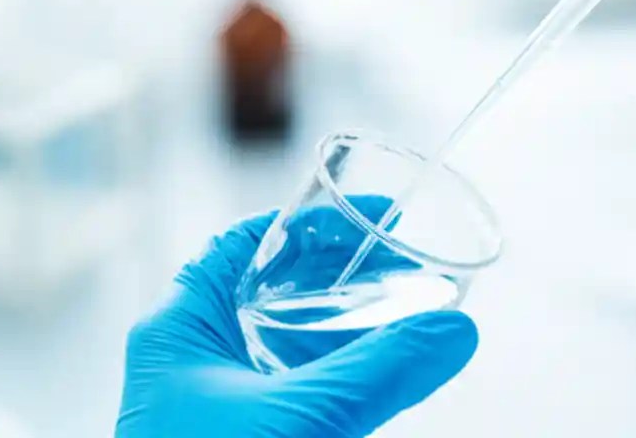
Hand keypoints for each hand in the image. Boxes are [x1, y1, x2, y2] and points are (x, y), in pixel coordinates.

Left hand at [116, 208, 477, 437]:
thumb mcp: (302, 420)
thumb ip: (381, 371)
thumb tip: (457, 331)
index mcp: (178, 334)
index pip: (238, 248)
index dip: (303, 225)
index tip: (368, 218)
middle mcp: (193, 368)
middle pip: (269, 294)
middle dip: (338, 276)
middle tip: (400, 264)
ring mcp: (217, 414)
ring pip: (287, 351)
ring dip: (344, 330)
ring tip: (404, 314)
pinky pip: (297, 400)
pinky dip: (341, 382)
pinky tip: (382, 384)